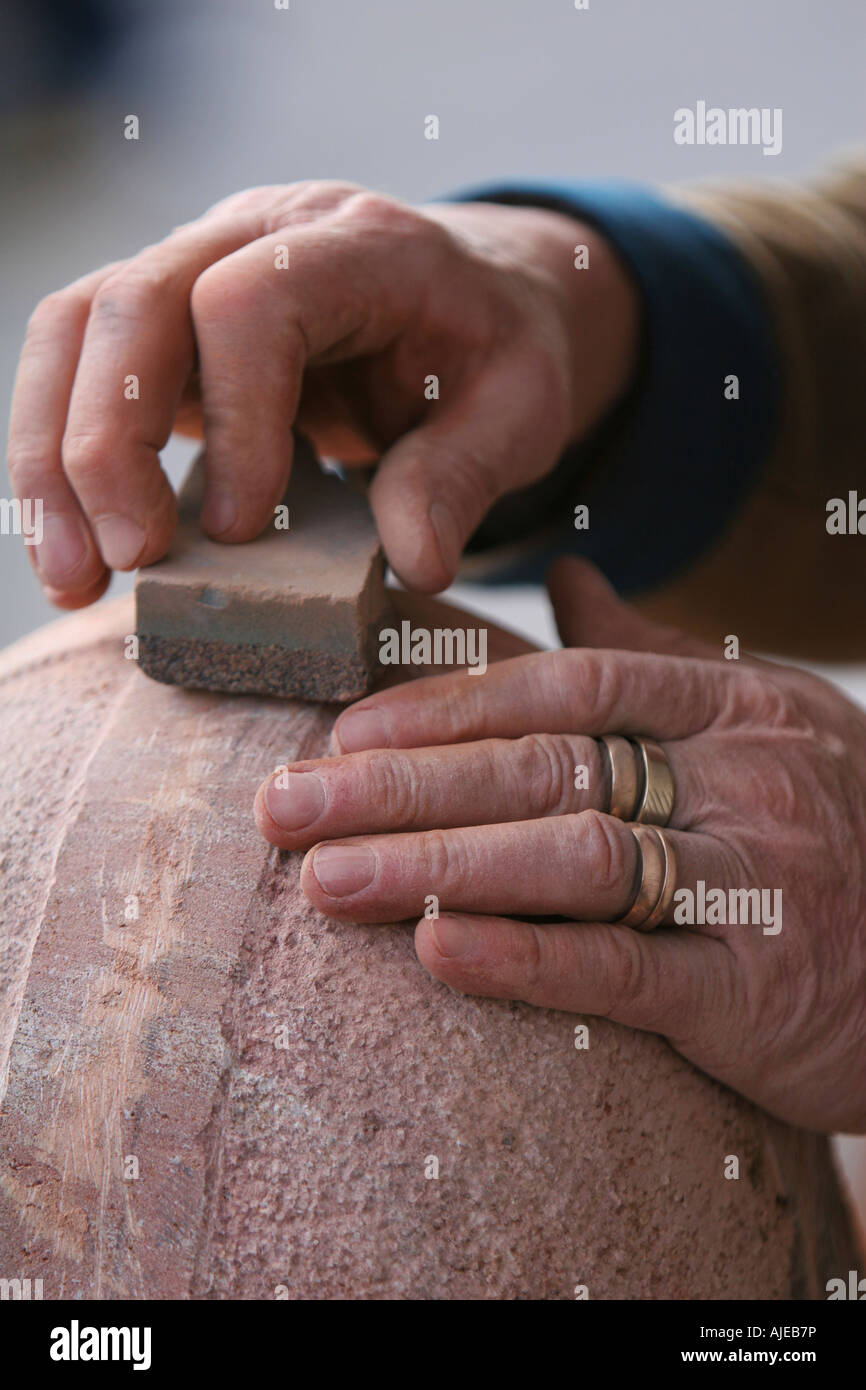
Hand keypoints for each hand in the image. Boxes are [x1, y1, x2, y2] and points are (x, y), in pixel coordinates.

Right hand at [7, 183, 637, 607]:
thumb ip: (469, 474)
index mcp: (360, 246)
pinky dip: (59, 458)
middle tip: (131, 562)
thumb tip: (416, 562)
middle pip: (133, 302)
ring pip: (75, 327)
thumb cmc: (494, 354)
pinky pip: (77, 368)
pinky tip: (74, 548)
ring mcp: (198, 268)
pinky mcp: (166, 325)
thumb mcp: (523, 411)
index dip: (235, 417)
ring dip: (53, 456)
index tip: (245, 527)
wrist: (472, 302)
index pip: (254, 301)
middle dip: (108, 440)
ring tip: (74, 579)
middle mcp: (258, 234)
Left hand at [255, 559, 865, 1133]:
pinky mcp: (758, 991)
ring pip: (572, 859)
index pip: (568, 690)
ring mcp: (754, 882)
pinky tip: (436, 949)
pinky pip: (627, 971)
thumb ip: (654, 654)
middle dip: (401, 789)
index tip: (343, 737)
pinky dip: (528, 958)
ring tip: (324, 880)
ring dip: (437, 866)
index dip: (447, 710)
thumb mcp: (765, 722)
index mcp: (734, 707)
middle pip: (543, 768)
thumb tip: (568, 573)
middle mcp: (742, 781)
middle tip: (282, 808)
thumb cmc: (836, 834)